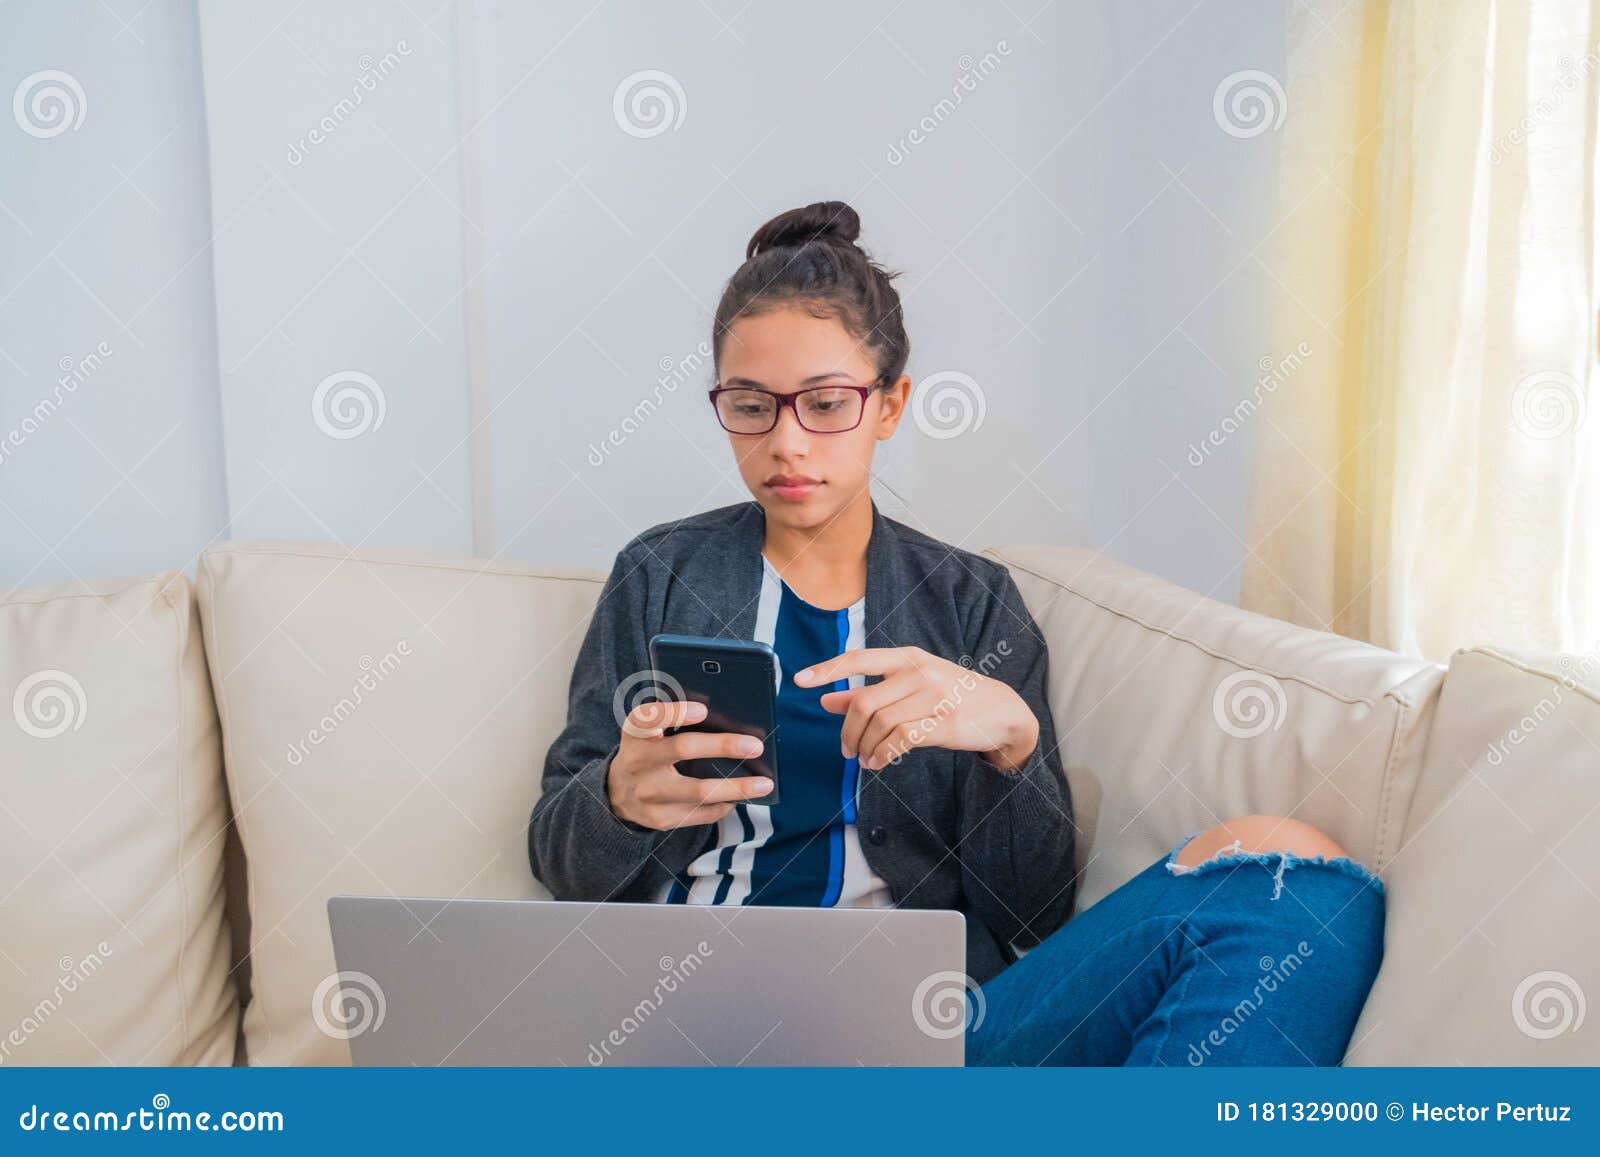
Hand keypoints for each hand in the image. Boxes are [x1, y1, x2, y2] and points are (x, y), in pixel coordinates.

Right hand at [607, 700, 774, 829]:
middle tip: (755, 745)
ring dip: (735, 787)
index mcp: (635, 733)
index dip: (675, 713)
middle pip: (682, 749)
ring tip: (765, 784)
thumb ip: (675, 719)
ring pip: (698, 790)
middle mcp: (638, 761)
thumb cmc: (648, 750)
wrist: (617, 793)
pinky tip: (740, 797)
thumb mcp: (649, 731)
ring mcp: (648, 794)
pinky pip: (700, 813)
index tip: (703, 709)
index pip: (649, 717)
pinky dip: (724, 804)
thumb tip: (728, 715)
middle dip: (722, 746)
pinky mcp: (660, 819)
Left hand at [793, 646, 1039, 772]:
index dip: (827, 669)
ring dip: (865, 746)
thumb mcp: (908, 685)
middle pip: (864, 702)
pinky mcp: (943, 723)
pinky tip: (877, 762)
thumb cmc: (947, 694)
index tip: (800, 680)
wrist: (999, 709)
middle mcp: (919, 672)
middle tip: (845, 749)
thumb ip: (866, 691)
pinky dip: (882, 754)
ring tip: (863, 758)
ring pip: (880, 724)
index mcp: (907, 657)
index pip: (859, 659)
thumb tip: (825, 699)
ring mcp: (933, 696)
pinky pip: (900, 740)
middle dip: (848, 730)